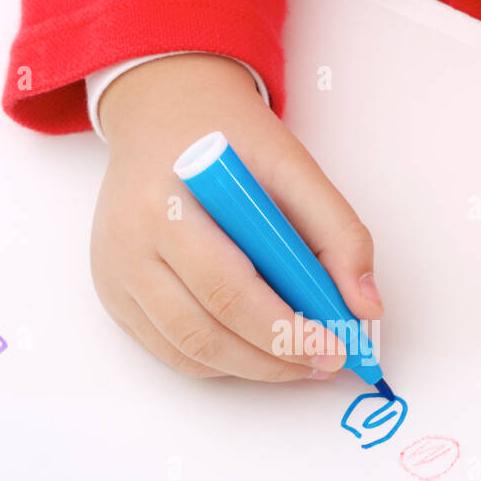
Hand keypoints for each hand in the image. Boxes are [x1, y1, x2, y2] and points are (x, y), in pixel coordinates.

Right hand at [92, 53, 383, 380]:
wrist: (165, 111)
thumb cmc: (229, 141)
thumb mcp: (294, 167)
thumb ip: (339, 233)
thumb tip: (365, 307)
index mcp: (166, 204)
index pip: (229, 291)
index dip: (285, 331)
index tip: (336, 347)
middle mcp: (128, 244)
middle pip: (205, 332)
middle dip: (275, 359)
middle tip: (325, 361)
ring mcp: (115, 275)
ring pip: (187, 352)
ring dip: (252, 368)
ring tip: (299, 361)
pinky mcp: (115, 295)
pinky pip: (170, 351)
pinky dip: (221, 361)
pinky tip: (258, 350)